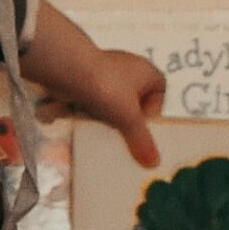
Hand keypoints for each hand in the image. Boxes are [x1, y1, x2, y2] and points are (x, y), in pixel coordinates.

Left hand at [69, 48, 167, 168]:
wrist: (68, 71)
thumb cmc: (107, 87)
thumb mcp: (129, 118)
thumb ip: (142, 141)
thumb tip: (153, 161)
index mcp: (147, 72)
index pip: (160, 91)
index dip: (155, 111)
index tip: (145, 128)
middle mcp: (128, 68)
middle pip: (136, 99)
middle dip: (130, 118)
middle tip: (126, 135)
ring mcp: (105, 71)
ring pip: (114, 100)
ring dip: (110, 116)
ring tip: (105, 131)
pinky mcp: (86, 77)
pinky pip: (95, 99)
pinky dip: (92, 112)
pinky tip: (88, 123)